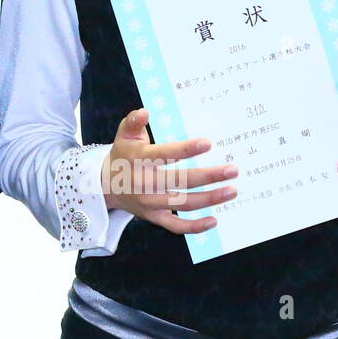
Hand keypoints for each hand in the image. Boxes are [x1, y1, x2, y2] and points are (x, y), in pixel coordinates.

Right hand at [100, 109, 236, 234]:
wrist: (105, 185)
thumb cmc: (123, 155)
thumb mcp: (124, 135)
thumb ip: (133, 122)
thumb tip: (145, 112)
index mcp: (137, 159)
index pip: (163, 155)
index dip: (185, 150)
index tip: (207, 143)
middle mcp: (143, 183)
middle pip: (179, 181)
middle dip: (208, 176)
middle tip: (232, 170)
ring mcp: (149, 203)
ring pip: (182, 203)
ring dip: (209, 199)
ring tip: (231, 190)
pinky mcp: (153, 217)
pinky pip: (176, 226)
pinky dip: (195, 227)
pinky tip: (214, 220)